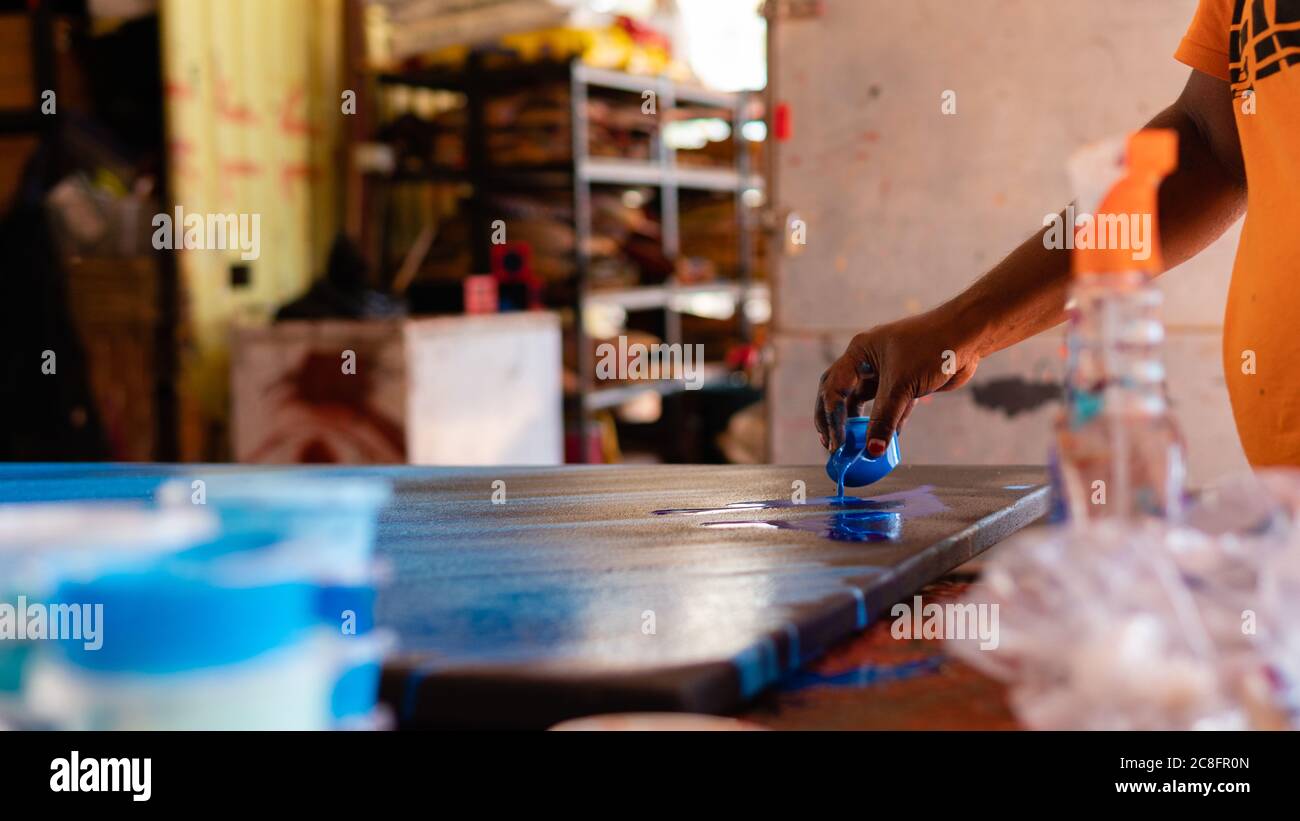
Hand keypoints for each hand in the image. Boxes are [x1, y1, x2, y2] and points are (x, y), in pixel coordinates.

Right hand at [814, 311, 981, 453]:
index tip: (837, 442)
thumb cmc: (931, 347)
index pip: (834, 389)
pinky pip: (888, 408)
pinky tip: (883, 442)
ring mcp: (887, 373)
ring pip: (865, 403)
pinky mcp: (905, 384)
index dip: (832, 417)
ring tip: (853, 447)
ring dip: (859, 425)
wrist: (967, 336)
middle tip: (831, 445)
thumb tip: (872, 450)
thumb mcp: (901, 385)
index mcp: (859, 353)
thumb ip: (885, 419)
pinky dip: (885, 424)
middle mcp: (868, 362)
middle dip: (833, 420)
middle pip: (840, 394)